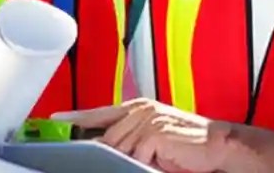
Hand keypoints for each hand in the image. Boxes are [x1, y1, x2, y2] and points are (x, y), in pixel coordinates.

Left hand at [52, 99, 233, 172]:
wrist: (217, 145)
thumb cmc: (188, 143)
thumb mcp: (154, 137)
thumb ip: (130, 137)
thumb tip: (103, 146)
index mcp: (139, 108)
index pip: (99, 112)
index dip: (76, 116)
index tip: (56, 119)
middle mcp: (140, 111)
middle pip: (105, 137)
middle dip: (100, 153)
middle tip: (95, 161)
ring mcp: (147, 121)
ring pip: (117, 149)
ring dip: (124, 161)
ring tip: (143, 161)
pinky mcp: (154, 135)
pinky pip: (134, 157)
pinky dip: (140, 165)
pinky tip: (152, 164)